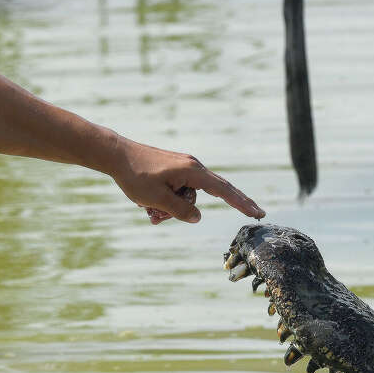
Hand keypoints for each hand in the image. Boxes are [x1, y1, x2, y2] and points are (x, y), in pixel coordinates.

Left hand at [108, 138, 265, 224]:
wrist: (116, 155)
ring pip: (185, 197)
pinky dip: (164, 201)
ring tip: (146, 209)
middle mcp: (192, 167)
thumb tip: (198, 217)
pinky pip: (176, 191)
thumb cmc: (136, 176)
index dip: (242, 203)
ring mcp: (182, 168)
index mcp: (193, 171)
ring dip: (168, 208)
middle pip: (202, 196)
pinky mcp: (172, 170)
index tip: (257, 212)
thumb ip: (181, 210)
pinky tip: (146, 204)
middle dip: (185, 210)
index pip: (225, 190)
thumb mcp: (158, 199)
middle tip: (194, 214)